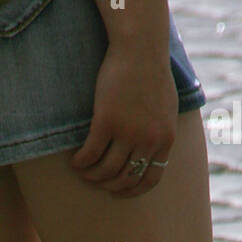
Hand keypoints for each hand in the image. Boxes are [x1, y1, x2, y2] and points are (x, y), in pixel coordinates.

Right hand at [72, 44, 178, 196]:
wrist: (140, 48)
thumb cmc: (152, 73)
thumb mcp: (167, 108)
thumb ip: (162, 132)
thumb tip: (154, 150)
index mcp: (165, 139)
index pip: (150, 179)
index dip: (132, 191)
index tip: (118, 193)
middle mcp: (148, 140)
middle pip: (125, 178)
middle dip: (108, 185)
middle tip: (95, 180)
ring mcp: (128, 132)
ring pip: (106, 170)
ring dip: (91, 176)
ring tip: (82, 172)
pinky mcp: (107, 122)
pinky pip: (90, 154)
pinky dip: (80, 162)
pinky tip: (74, 161)